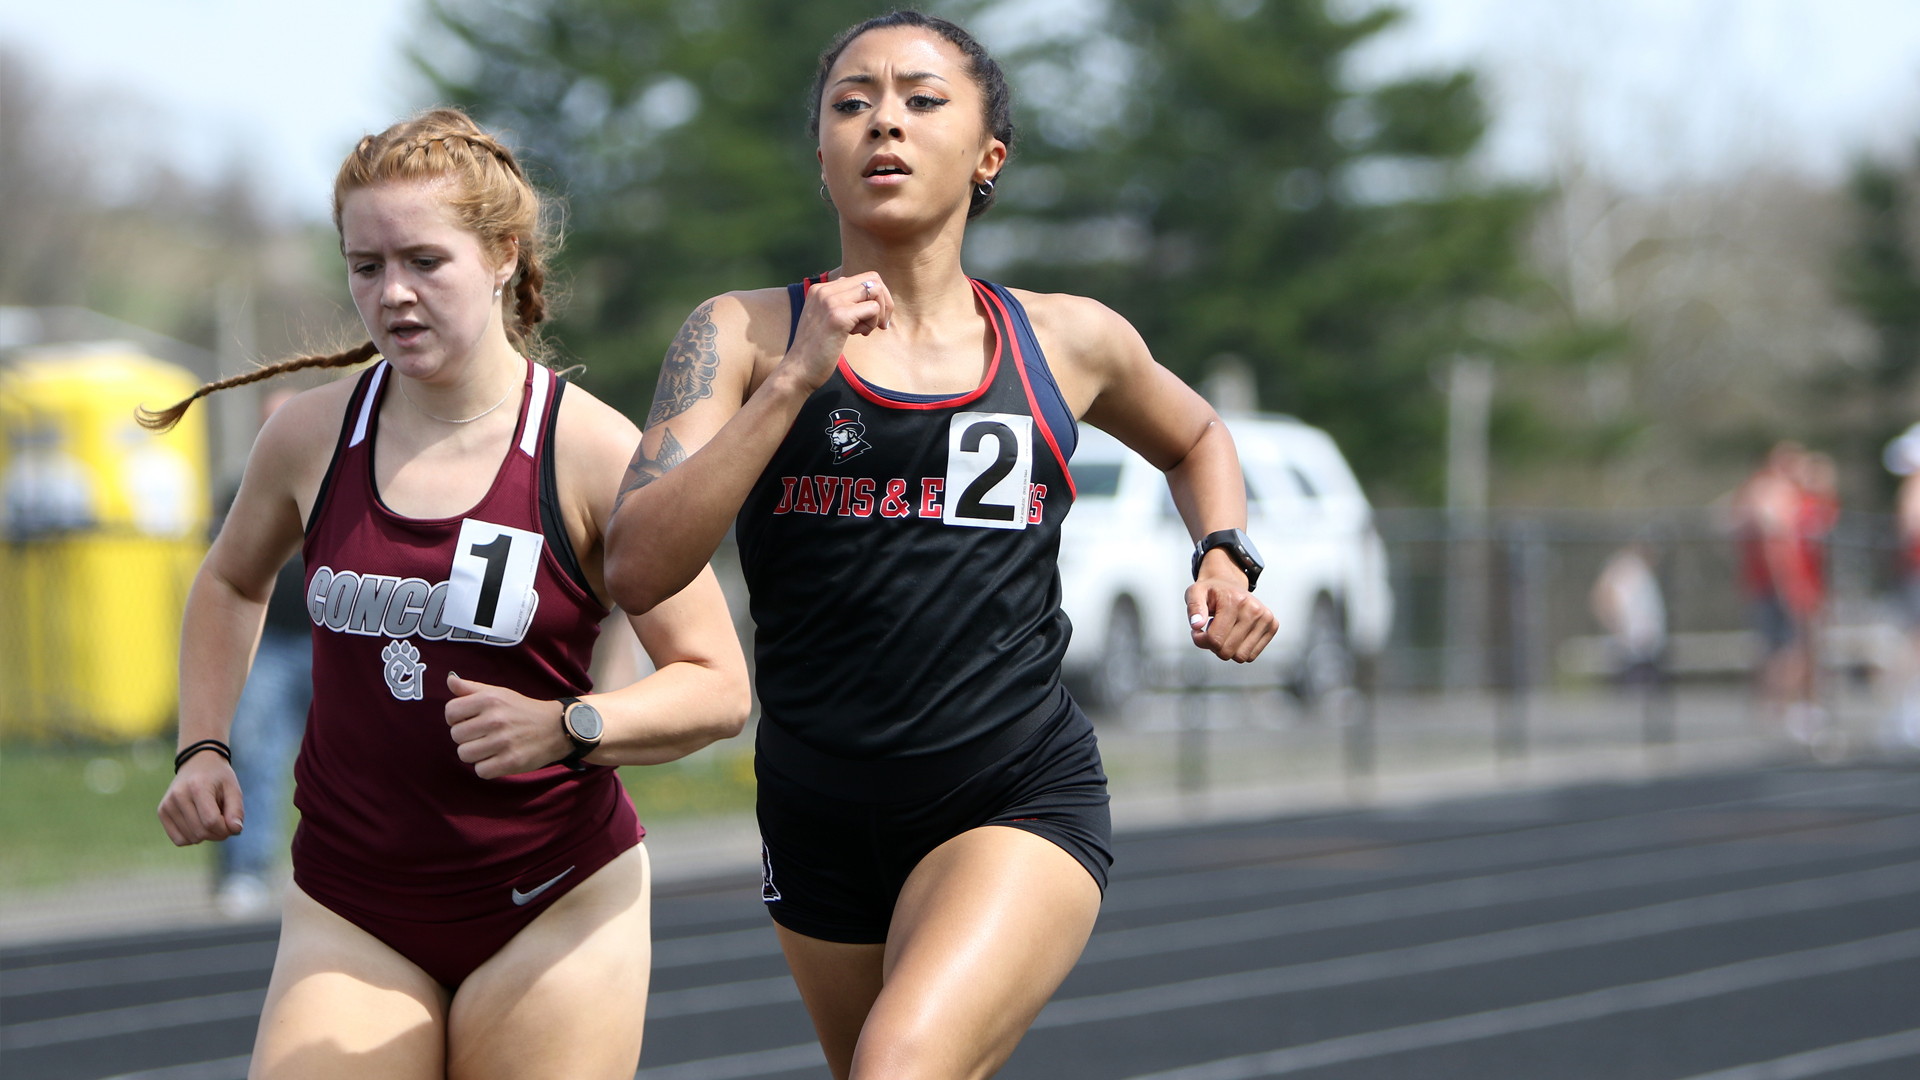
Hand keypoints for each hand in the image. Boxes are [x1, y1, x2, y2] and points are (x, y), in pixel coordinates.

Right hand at [157, 752, 243, 845]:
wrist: (197, 763)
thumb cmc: (218, 778)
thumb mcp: (233, 788)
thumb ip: (236, 810)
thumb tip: (235, 830)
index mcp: (198, 787)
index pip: (211, 821)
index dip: (225, 829)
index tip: (232, 826)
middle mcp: (179, 795)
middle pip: (201, 832)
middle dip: (217, 834)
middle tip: (224, 824)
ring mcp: (167, 804)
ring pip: (190, 838)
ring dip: (206, 836)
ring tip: (210, 819)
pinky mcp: (162, 811)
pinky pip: (178, 840)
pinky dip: (192, 838)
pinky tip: (198, 824)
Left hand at [446, 672, 571, 778]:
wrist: (556, 727)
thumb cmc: (522, 710)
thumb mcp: (499, 693)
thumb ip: (471, 688)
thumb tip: (449, 679)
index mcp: (490, 699)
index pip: (451, 712)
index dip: (456, 718)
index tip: (469, 720)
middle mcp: (495, 719)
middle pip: (456, 735)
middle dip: (467, 737)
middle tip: (483, 735)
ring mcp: (503, 741)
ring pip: (464, 754)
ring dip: (475, 754)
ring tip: (490, 747)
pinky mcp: (510, 761)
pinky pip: (480, 770)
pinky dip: (487, 767)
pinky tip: (498, 758)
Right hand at [779, 273, 893, 391]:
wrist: (798, 370)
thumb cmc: (816, 350)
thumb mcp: (826, 319)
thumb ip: (842, 304)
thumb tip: (867, 293)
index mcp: (821, 289)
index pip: (863, 278)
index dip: (876, 297)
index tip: (873, 318)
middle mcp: (825, 290)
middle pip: (873, 279)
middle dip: (885, 302)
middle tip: (879, 325)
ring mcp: (831, 301)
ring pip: (875, 290)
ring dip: (878, 313)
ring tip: (865, 330)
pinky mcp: (838, 317)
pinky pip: (873, 308)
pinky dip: (872, 323)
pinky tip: (859, 335)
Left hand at [1186, 554, 1277, 662]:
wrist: (1230, 583)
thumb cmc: (1212, 591)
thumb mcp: (1195, 593)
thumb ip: (1194, 608)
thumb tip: (1196, 625)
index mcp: (1235, 600)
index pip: (1215, 640)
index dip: (1201, 640)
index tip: (1198, 631)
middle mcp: (1254, 609)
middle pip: (1227, 651)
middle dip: (1214, 646)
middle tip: (1212, 631)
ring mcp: (1265, 618)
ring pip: (1241, 657)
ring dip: (1228, 649)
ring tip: (1224, 631)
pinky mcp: (1272, 626)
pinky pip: (1252, 655)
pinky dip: (1240, 649)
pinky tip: (1236, 634)